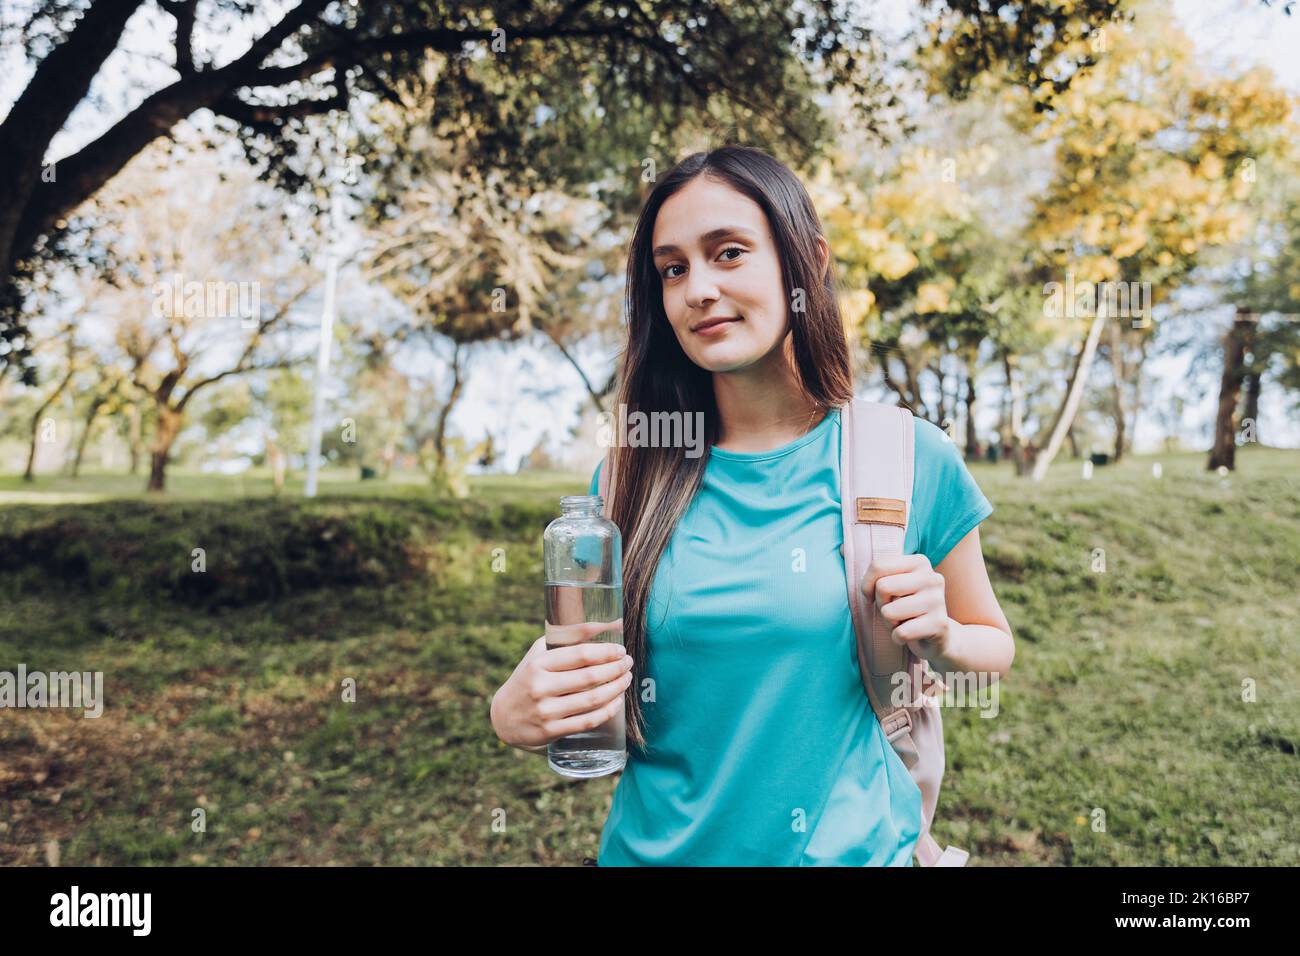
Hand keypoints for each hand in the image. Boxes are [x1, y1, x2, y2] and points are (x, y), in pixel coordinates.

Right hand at [490, 619, 631, 751]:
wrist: (503, 717)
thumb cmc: (528, 679)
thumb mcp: (539, 655)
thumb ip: (566, 639)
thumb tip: (605, 624)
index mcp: (539, 664)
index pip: (580, 654)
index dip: (606, 651)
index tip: (620, 650)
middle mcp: (541, 687)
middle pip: (590, 677)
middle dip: (616, 668)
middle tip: (628, 663)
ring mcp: (546, 711)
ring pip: (592, 699)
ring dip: (616, 688)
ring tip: (626, 679)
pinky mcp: (551, 731)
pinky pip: (588, 721)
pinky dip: (607, 711)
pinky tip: (617, 702)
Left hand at [860, 554, 955, 664]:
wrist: (939, 636)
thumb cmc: (907, 606)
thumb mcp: (891, 584)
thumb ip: (870, 567)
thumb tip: (840, 548)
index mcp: (919, 562)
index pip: (878, 565)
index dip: (867, 584)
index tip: (871, 595)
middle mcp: (932, 577)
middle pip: (882, 587)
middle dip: (881, 604)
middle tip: (894, 610)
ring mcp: (938, 600)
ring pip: (889, 612)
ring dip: (890, 623)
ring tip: (904, 621)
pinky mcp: (939, 624)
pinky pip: (900, 632)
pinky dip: (898, 638)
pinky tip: (910, 634)